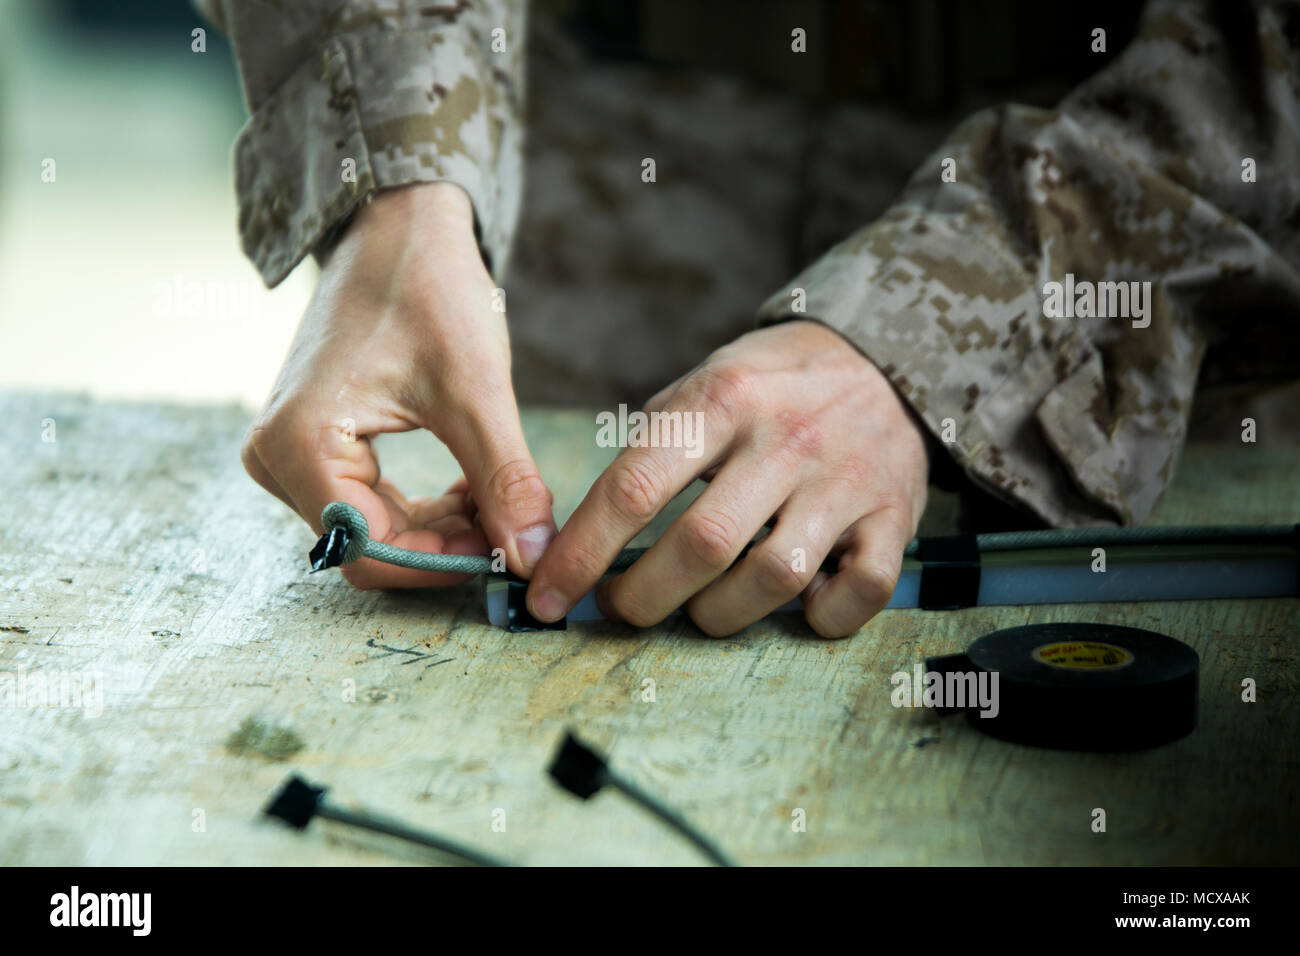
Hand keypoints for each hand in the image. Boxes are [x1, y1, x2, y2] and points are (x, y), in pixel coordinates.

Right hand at [241, 183, 556, 587]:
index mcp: (298, 443)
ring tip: (502, 500)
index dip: (446, 564)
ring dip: (442, 530)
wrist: (398, 226)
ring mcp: (288, 454)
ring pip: (374, 532)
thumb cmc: (429, 288)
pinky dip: (426, 510)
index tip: (513, 557)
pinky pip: (371, 506)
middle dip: (447, 548)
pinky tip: (475, 487)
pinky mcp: (312, 447)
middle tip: (517, 531)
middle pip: (369, 547)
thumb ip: (505, 481)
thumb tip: (535, 560)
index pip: (371, 549)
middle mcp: (275, 457)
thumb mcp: (478, 392)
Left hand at [525, 320, 928, 636]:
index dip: (582, 554)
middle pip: (702, 545)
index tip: (547, 597)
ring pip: (773, 578)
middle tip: (622, 607)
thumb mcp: (705, 384)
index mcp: (723, 400)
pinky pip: (859, 592)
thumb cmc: (771, 387)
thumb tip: (579, 535)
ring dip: (719, 614)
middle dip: (643, 597)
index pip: (636, 486)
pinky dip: (821, 616)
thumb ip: (650, 449)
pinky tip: (797, 604)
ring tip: (700, 606)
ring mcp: (846, 481)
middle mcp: (785, 440)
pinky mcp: (895, 517)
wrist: (884, 360)